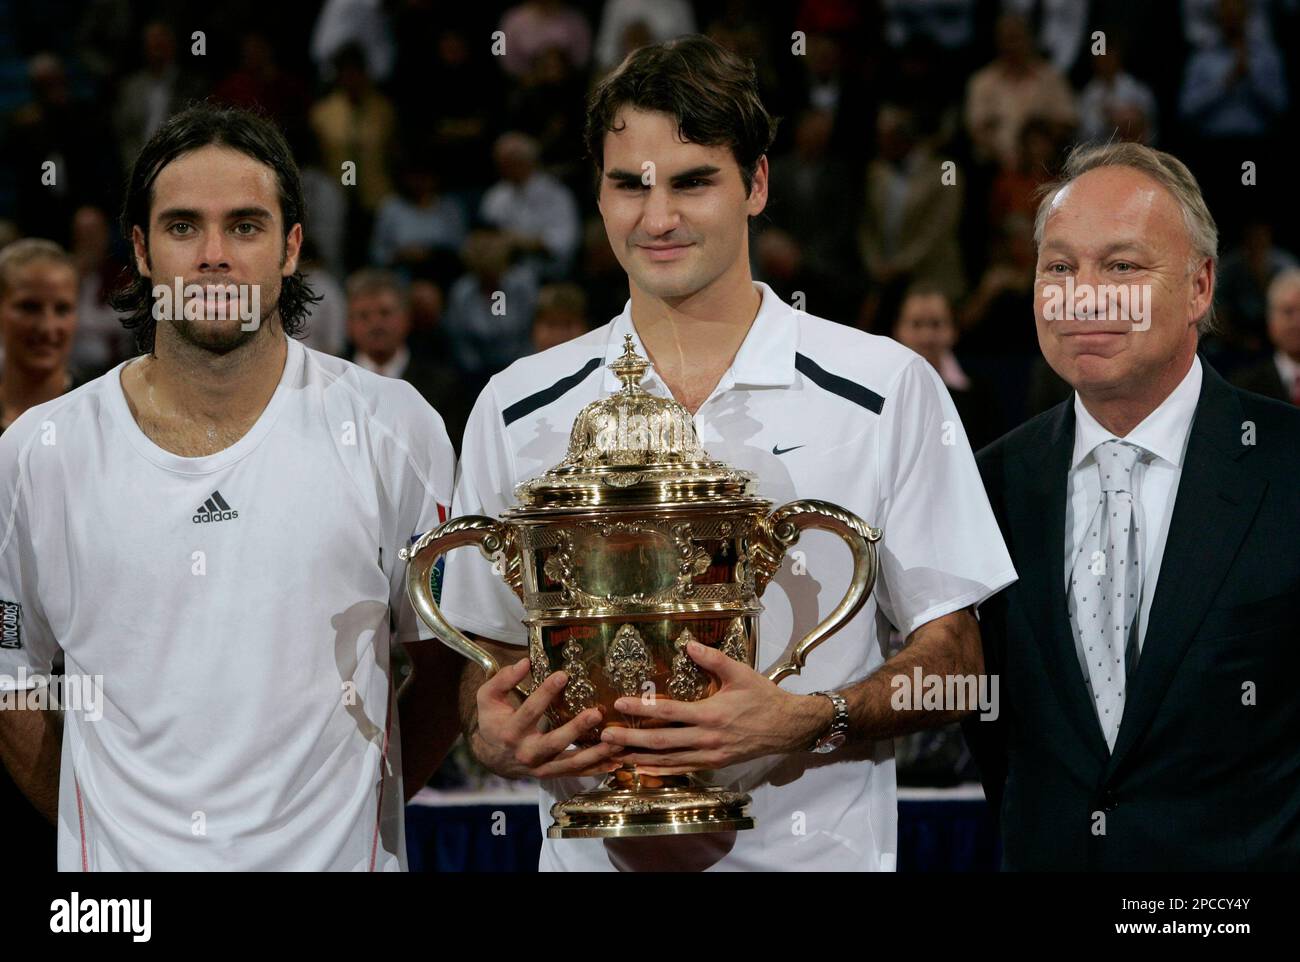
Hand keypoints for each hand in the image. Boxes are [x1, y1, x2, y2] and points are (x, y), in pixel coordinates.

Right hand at [472, 658, 624, 779]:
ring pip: (570, 763)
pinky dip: (596, 769)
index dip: (545, 692)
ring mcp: (540, 767)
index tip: (563, 675)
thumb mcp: (488, 698)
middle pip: (554, 743)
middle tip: (596, 713)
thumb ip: (503, 679)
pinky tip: (615, 761)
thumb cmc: (493, 721)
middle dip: (576, 728)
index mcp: (510, 731)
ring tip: (616, 740)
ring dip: (595, 754)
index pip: (530, 710)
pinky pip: (576, 774)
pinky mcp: (551, 775)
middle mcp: (526, 752)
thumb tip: (525, 662)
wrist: (492, 758)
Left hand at [598, 641, 830, 774]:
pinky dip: (659, 771)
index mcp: (711, 714)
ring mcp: (709, 755)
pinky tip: (642, 769)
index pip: (668, 712)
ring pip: (667, 760)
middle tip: (605, 736)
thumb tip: (688, 644)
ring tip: (614, 754)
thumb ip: (713, 659)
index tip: (618, 704)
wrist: (786, 727)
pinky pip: (681, 769)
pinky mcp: (713, 764)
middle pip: (660, 741)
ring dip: (639, 757)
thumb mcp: (740, 673)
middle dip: (630, 739)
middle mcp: (706, 738)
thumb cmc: (762, 697)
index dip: (641, 708)